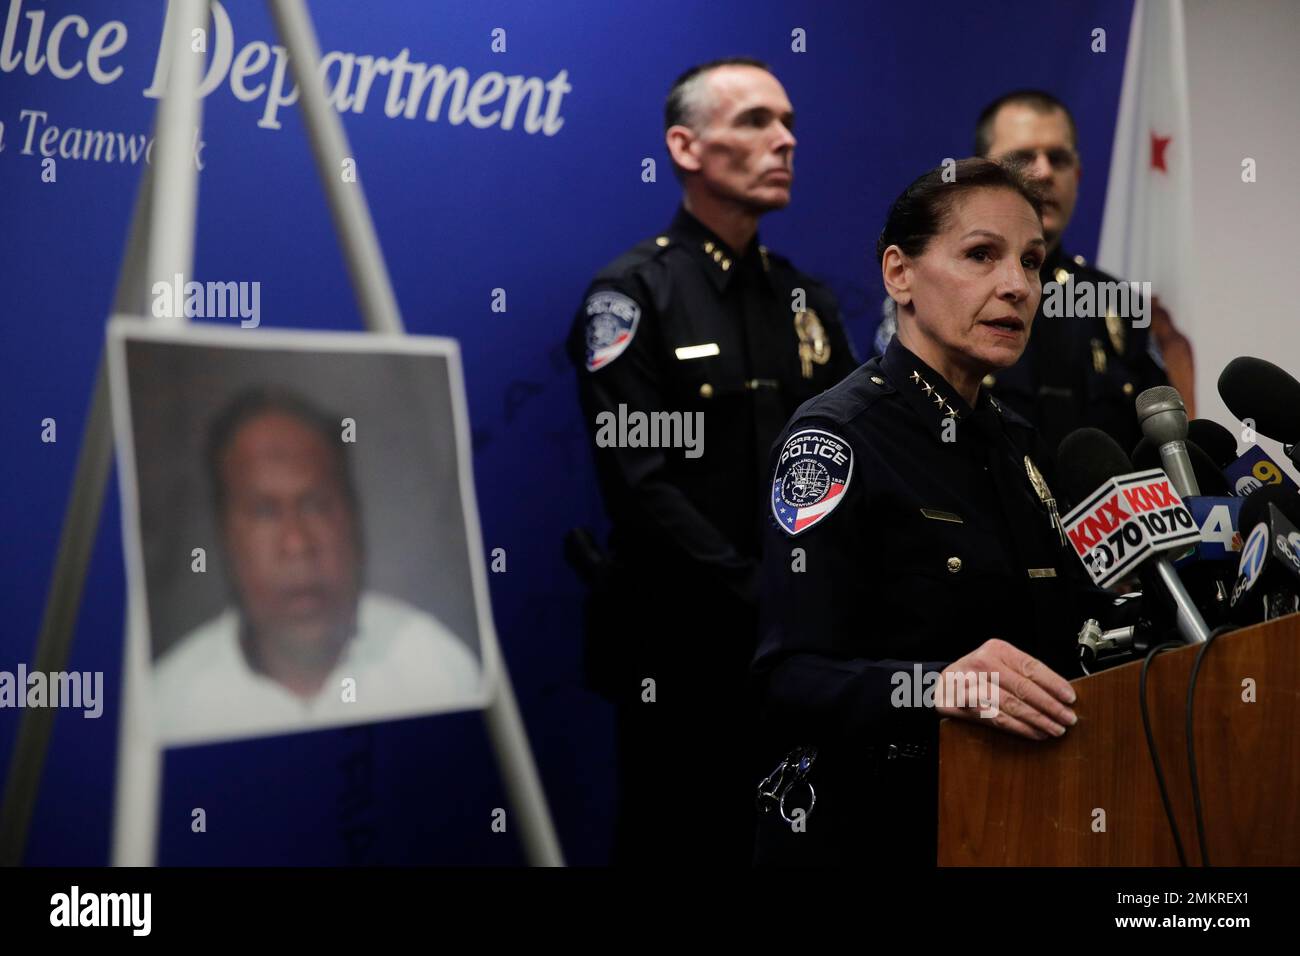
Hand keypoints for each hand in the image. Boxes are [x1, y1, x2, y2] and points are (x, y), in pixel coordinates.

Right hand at [935, 638, 1077, 740]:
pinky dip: (1020, 728)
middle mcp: (984, 664)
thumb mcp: (998, 662)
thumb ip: (1023, 673)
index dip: (1054, 683)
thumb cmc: (977, 675)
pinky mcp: (965, 704)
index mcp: (997, 650)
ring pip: (1013, 705)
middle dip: (1050, 706)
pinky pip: (998, 718)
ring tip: (1055, 729)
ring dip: (1038, 720)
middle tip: (1068, 718)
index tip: (1070, 697)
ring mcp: (972, 683)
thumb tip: (1059, 692)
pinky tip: (1035, 733)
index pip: (1031, 667)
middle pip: (1024, 688)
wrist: (942, 684)